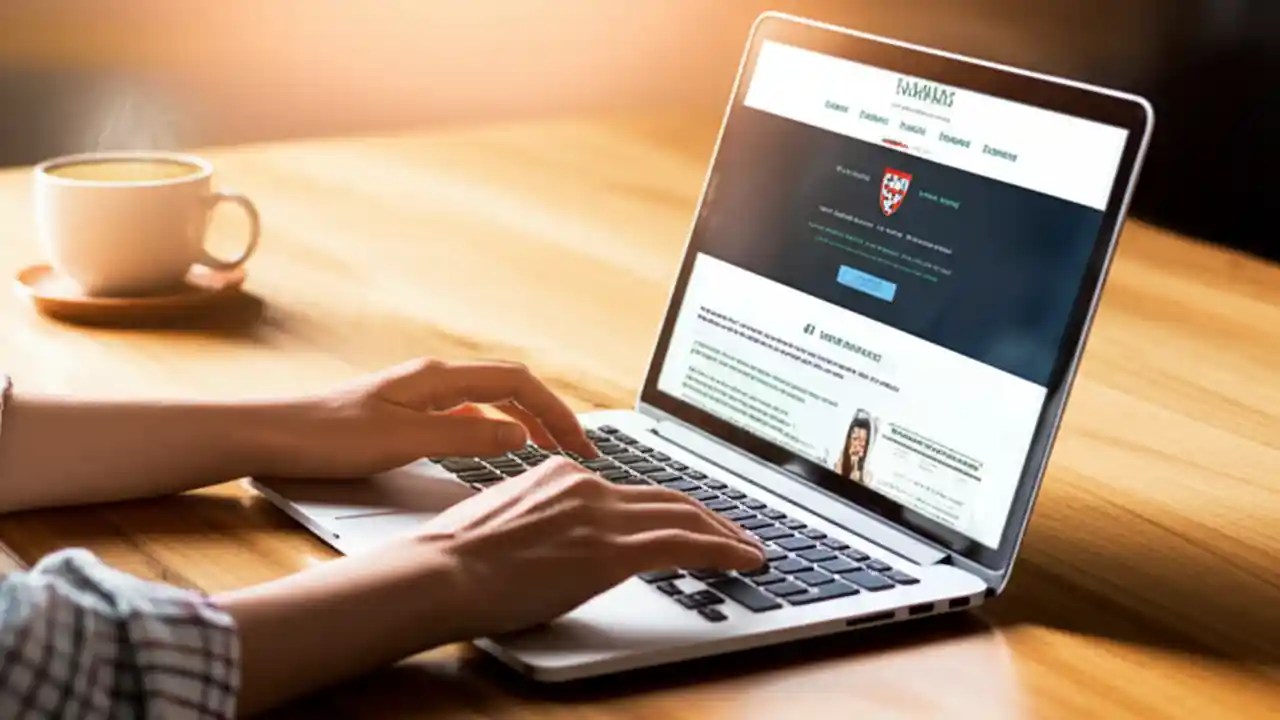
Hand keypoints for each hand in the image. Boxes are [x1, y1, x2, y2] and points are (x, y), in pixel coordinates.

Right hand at [220, 457, 764, 713]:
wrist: (437, 574)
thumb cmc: (455, 563)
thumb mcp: (507, 526)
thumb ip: (545, 525)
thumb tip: (561, 546)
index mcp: (561, 477)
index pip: (634, 490)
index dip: (671, 507)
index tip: (690, 520)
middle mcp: (586, 486)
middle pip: (668, 497)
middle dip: (710, 516)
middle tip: (738, 533)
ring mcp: (600, 515)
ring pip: (684, 516)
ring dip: (725, 533)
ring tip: (750, 549)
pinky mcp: (609, 549)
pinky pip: (684, 544)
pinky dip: (723, 549)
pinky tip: (745, 559)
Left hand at [258, 358, 596, 477]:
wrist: (271, 434)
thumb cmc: (328, 435)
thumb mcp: (405, 439)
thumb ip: (466, 434)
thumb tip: (519, 432)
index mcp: (439, 378)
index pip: (518, 383)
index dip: (557, 411)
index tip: (581, 443)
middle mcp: (434, 379)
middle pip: (511, 387)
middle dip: (551, 415)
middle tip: (580, 449)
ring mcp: (420, 395)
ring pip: (490, 400)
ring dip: (526, 420)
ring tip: (550, 447)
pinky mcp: (406, 413)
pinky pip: (467, 413)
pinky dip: (495, 427)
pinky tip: (495, 446)